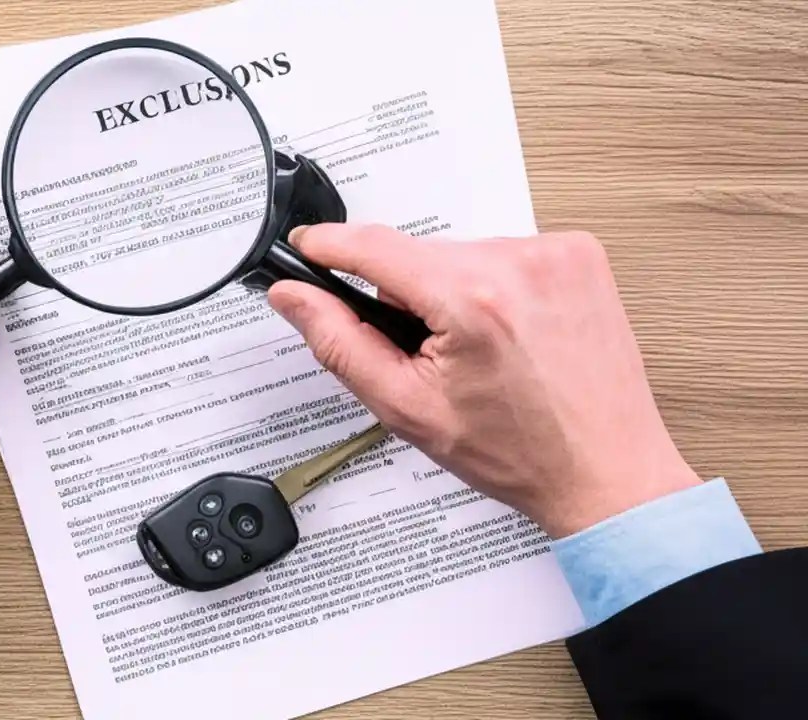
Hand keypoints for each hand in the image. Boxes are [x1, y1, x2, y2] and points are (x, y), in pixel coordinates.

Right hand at [268, 224, 699, 537]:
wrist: (607, 471)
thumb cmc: (520, 453)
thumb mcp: (407, 408)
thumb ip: (340, 343)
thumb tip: (296, 297)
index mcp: (473, 301)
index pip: (374, 247)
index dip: (328, 246)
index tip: (304, 247)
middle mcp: (520, 263)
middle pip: (419, 255)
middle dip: (407, 296)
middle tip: (425, 354)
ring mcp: (558, 253)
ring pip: (462, 254)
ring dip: (452, 291)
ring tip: (477, 353)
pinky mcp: (580, 254)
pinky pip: (506, 254)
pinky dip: (493, 286)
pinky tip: (510, 335)